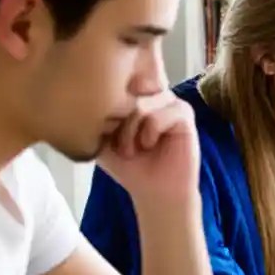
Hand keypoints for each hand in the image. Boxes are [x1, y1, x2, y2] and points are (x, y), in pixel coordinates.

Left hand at [97, 91, 199, 206]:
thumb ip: (95, 116)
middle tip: (121, 147)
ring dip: (130, 132)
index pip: (117, 83)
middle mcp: (154, 94)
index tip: (108, 131)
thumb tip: (89, 99)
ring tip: (132, 149)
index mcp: (135, 95)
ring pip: (140, 106)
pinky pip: (157, 117)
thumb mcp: (101, 139)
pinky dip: (148, 134)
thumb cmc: (130, 167)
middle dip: (117, 124)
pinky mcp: (184, 115)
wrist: (154, 192)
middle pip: (125, 94)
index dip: (108, 105)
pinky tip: (149, 146)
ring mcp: (170, 102)